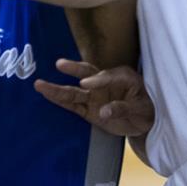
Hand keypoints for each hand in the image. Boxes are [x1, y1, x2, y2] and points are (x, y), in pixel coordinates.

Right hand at [34, 60, 154, 136]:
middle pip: (87, 74)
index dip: (98, 80)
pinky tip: (46, 96)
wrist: (145, 121)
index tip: (86, 84)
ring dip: (57, 88)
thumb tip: (103, 111)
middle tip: (60, 64)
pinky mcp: (88, 110)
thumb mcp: (141, 108)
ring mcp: (95, 96)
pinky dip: (60, 102)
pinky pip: (72, 106)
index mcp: (122, 77)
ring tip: (39, 84)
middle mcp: (105, 83)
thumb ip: (123, 108)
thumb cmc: (147, 109)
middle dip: (73, 69)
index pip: (108, 75)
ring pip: (74, 91)